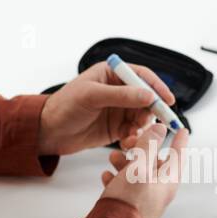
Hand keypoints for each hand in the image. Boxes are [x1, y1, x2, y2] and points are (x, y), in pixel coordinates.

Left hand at [38, 62, 176, 155]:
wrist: (48, 132)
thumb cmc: (64, 106)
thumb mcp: (92, 96)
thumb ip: (121, 95)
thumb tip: (148, 95)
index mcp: (111, 74)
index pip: (141, 75)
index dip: (157, 86)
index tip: (167, 100)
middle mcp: (117, 91)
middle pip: (146, 98)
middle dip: (151, 111)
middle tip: (153, 123)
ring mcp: (118, 110)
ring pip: (142, 117)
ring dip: (142, 127)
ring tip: (132, 135)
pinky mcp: (117, 128)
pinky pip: (134, 132)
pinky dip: (135, 137)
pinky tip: (128, 143)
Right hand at [100, 123, 188, 217]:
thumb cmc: (128, 202)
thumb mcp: (139, 167)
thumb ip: (149, 146)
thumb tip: (159, 130)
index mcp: (168, 181)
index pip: (178, 155)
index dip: (179, 140)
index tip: (182, 129)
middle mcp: (159, 191)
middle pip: (155, 163)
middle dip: (142, 149)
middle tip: (130, 141)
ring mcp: (145, 200)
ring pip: (138, 173)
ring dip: (126, 162)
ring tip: (113, 158)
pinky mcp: (131, 207)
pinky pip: (127, 187)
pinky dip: (117, 178)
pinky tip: (107, 176)